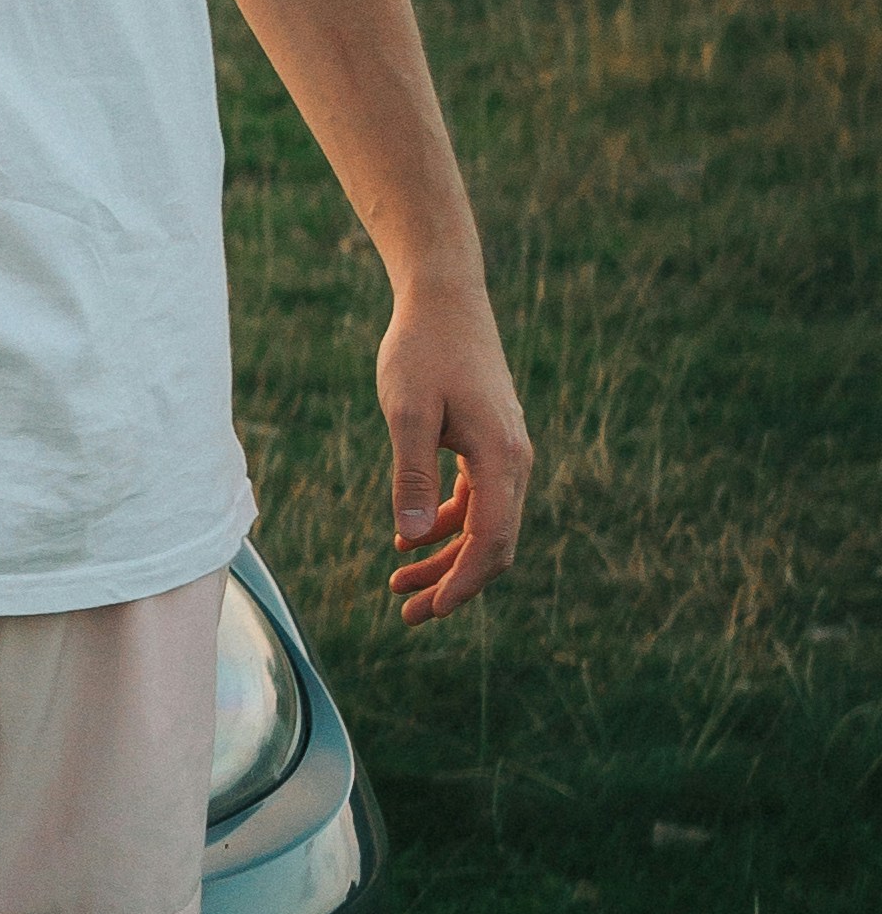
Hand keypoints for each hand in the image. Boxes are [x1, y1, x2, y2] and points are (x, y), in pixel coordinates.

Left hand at [377, 269, 531, 621]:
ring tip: (399, 585)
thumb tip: (411, 539)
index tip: (429, 612)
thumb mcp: (406, 413)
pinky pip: (477, 500)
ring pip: (484, 525)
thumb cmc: (421, 350)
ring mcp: (505, 451)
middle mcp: (515, 460)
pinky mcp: (490, 442)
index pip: (492, 541)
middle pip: (494, 543)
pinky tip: (409, 541)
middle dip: (453, 583)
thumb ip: (410, 475)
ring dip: (445, 558)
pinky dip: (446, 525)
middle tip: (408, 614)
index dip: (462, 583)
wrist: (444, 299)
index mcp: (501, 458)